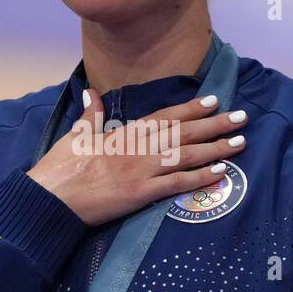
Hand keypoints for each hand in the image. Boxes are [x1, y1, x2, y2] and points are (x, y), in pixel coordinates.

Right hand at [26, 88, 248, 226]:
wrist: (51, 197)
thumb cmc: (60, 168)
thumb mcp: (75, 135)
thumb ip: (90, 115)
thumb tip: (91, 93)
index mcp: (123, 132)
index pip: (164, 116)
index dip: (190, 108)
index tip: (213, 100)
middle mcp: (137, 147)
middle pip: (184, 132)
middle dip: (215, 124)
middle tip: (241, 117)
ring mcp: (141, 169)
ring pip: (187, 155)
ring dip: (216, 148)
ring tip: (240, 142)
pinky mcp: (141, 193)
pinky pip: (178, 183)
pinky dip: (201, 177)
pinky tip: (221, 172)